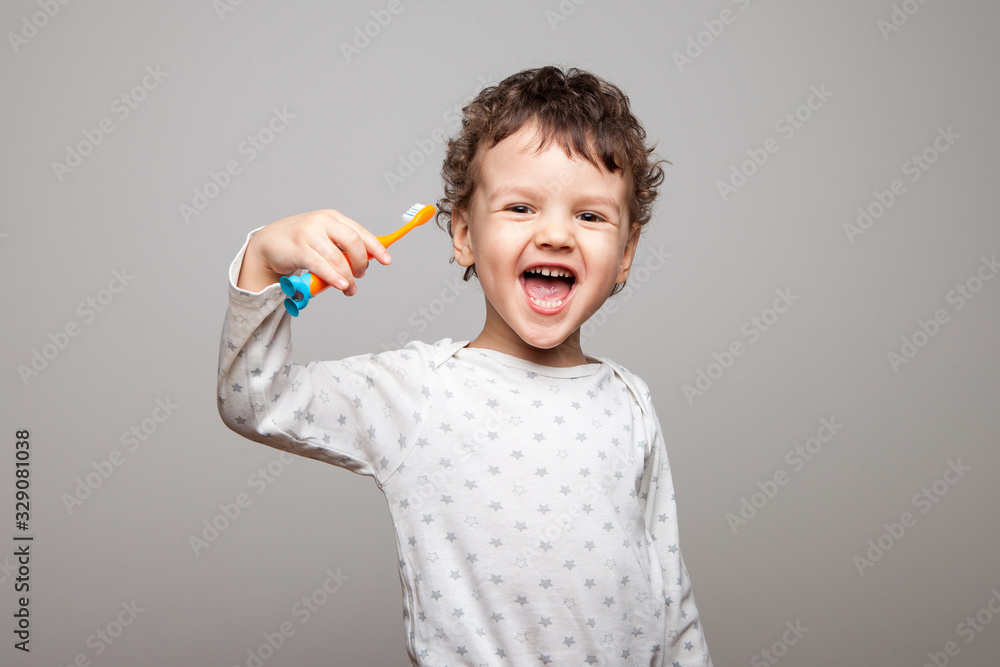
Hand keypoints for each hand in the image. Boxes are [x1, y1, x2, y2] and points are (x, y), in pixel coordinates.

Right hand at [237, 209, 391, 295]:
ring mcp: (309, 233)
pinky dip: (333, 277)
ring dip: (347, 277)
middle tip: (360, 275)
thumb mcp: (325, 240)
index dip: (376, 247)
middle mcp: (322, 221)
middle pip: (353, 241)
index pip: (360, 231)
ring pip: (337, 258)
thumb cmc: (301, 243)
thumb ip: (342, 248)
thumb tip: (367, 262)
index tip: (386, 260)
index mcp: (333, 218)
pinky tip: (341, 284)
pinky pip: (321, 265)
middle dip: (361, 262)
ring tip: (348, 288)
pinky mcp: (298, 248)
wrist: (269, 243)